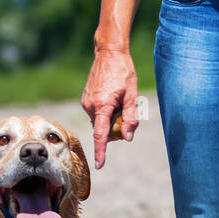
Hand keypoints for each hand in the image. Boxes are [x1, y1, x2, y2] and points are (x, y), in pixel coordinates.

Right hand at [80, 46, 138, 168]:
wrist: (109, 52)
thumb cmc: (123, 71)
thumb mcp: (132, 95)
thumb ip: (130, 118)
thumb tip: (127, 138)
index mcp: (102, 105)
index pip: (100, 134)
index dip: (101, 151)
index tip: (99, 165)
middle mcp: (90, 106)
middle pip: (103, 128)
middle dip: (114, 127)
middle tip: (126, 111)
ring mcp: (86, 102)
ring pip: (100, 121)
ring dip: (110, 118)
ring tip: (119, 98)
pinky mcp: (85, 99)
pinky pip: (97, 113)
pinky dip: (105, 111)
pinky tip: (112, 96)